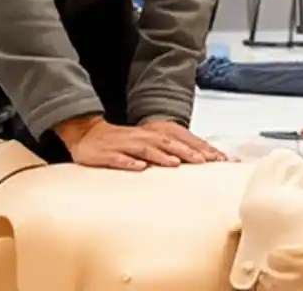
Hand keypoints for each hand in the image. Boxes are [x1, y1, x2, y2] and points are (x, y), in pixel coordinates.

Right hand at [55, 116, 220, 170]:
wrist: (87, 135)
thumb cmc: (120, 143)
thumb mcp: (144, 144)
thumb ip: (165, 151)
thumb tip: (192, 161)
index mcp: (151, 135)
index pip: (178, 140)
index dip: (197, 148)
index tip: (215, 158)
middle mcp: (140, 137)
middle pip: (166, 143)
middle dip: (185, 152)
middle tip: (202, 162)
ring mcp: (123, 145)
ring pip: (144, 149)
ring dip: (160, 156)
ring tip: (174, 164)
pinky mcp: (107, 154)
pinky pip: (119, 158)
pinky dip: (129, 162)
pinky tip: (139, 168)